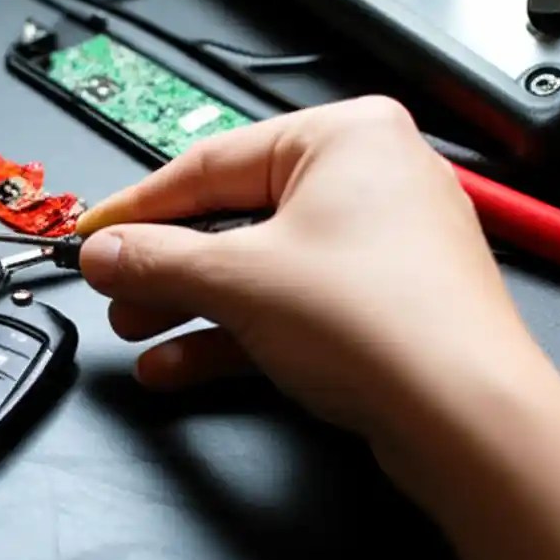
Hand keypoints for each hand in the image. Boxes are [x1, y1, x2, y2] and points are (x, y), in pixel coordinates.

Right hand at [75, 97, 547, 441]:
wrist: (465, 422)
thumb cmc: (385, 324)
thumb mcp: (238, 278)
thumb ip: (154, 259)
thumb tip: (103, 250)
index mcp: (344, 137)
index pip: (210, 162)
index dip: (138, 204)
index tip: (93, 231)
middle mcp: (366, 181)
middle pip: (231, 218)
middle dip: (163, 265)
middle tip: (111, 286)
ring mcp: (374, 248)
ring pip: (253, 268)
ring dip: (186, 304)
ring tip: (133, 328)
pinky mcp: (374, 308)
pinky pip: (282, 307)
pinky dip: (228, 333)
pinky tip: (176, 364)